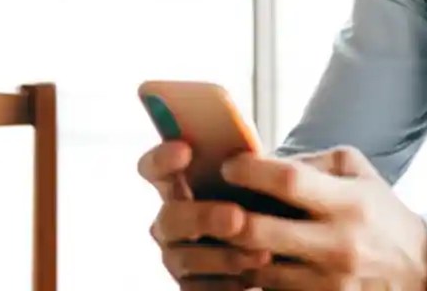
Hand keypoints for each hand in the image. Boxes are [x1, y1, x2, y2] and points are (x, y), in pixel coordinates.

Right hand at [139, 141, 269, 289]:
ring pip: (184, 259)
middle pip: (169, 218)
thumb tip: (251, 153)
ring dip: (223, 257)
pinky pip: (198, 290)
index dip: (162, 159)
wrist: (273, 233)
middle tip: (236, 217)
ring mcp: (176, 254)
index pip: (153, 169)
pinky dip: (226, 285)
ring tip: (262, 253)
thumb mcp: (251, 177)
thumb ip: (242, 163)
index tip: (185, 150)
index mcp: (177, 185)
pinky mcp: (190, 285)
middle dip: (202, 217)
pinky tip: (250, 278)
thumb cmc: (256, 197)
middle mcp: (170, 220)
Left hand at [221, 146, 426, 290]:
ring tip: (226, 234)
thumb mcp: (359, 172)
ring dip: (233, 252)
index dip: (251, 171)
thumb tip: (264, 162)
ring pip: (255, 269)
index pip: (288, 181)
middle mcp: (337, 244)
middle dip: (225, 217)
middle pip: (258, 231)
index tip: (231, 166)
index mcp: (348, 202)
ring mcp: (327, 282)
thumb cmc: (380, 213)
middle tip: (214, 205)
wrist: (419, 271)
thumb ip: (313, 163)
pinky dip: (254, 277)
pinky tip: (249, 262)